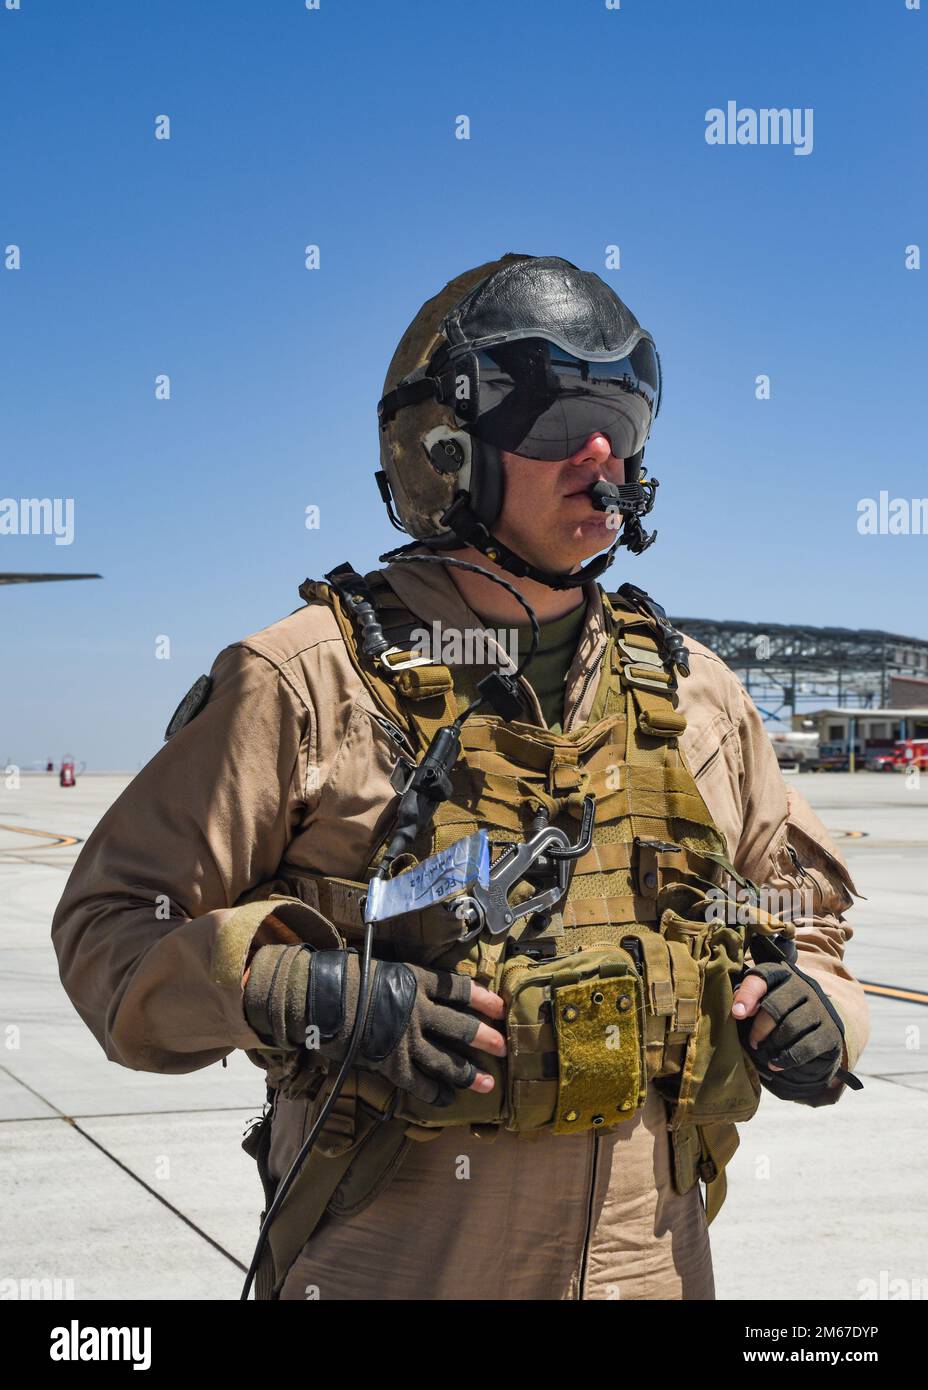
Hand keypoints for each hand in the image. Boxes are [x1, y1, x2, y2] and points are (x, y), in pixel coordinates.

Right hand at [310, 952, 506, 1106]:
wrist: (321, 998)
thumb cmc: (347, 977)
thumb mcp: (383, 968)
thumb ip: (405, 981)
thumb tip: (418, 988)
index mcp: (417, 981)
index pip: (459, 989)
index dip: (482, 998)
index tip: (500, 1007)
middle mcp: (418, 1010)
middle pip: (460, 1026)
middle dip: (485, 1038)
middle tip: (502, 1047)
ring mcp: (406, 1039)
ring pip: (445, 1060)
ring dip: (468, 1073)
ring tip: (488, 1083)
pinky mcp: (391, 1063)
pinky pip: (418, 1082)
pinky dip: (434, 1092)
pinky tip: (447, 1098)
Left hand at [731, 959, 844, 1096]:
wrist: (817, 1027)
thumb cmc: (778, 1013)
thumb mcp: (761, 1000)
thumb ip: (746, 1000)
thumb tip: (737, 1011)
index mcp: (780, 974)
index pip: (761, 978)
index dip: (747, 995)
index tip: (736, 1014)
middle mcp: (803, 986)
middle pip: (776, 1005)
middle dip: (759, 1028)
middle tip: (753, 1043)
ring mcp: (820, 1007)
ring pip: (792, 1026)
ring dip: (773, 1044)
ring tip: (764, 1053)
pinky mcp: (831, 1030)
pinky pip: (807, 1046)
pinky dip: (788, 1058)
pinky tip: (776, 1064)